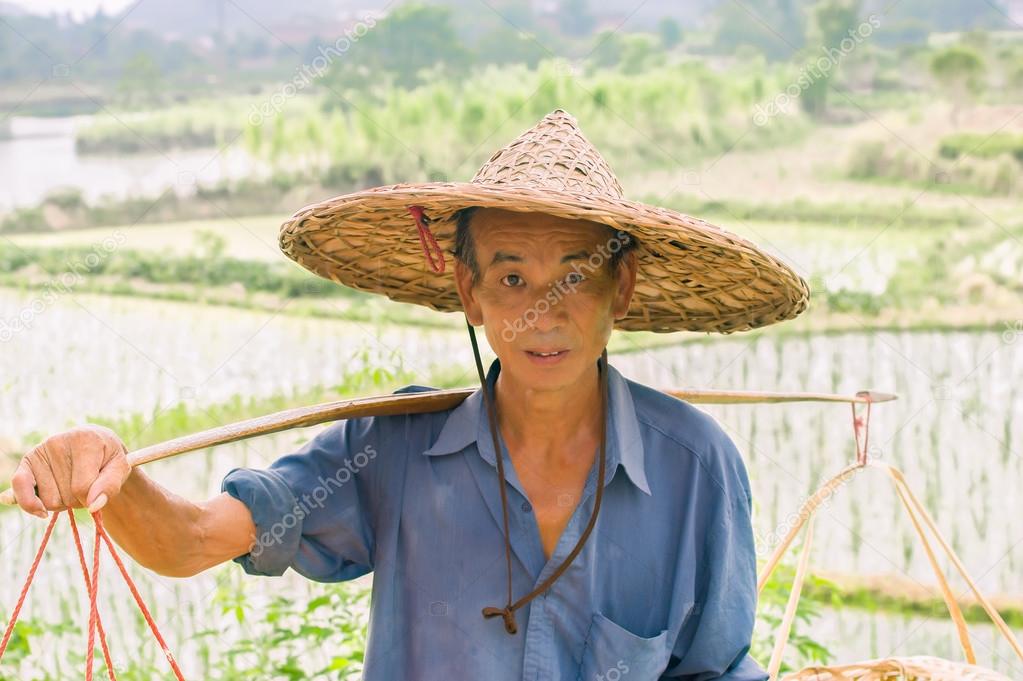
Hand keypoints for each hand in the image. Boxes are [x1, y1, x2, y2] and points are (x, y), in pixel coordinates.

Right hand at [11, 424, 130, 517]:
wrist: (96, 443)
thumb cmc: (108, 459)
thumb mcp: (120, 469)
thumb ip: (110, 486)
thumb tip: (93, 506)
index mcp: (85, 440)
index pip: (82, 488)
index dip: (92, 498)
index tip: (99, 488)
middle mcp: (59, 441)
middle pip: (66, 497)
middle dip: (78, 499)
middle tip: (86, 483)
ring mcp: (41, 450)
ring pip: (48, 502)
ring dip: (62, 501)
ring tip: (72, 483)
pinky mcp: (28, 461)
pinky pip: (19, 486)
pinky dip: (28, 503)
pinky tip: (40, 509)